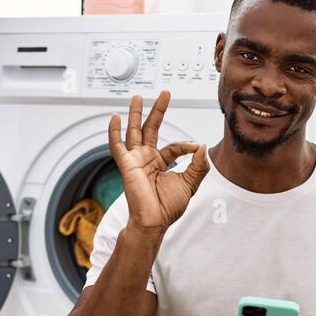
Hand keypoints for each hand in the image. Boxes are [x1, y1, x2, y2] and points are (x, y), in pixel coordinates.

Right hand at [107, 91, 209, 234]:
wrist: (154, 221)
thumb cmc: (168, 208)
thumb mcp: (190, 184)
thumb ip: (198, 166)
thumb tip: (202, 146)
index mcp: (160, 163)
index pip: (174, 146)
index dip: (186, 146)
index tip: (196, 148)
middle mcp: (146, 159)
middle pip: (151, 128)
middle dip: (158, 110)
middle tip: (165, 94)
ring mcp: (135, 160)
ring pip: (134, 131)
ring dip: (136, 114)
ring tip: (137, 97)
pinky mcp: (126, 164)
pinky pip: (117, 145)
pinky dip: (114, 132)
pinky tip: (114, 117)